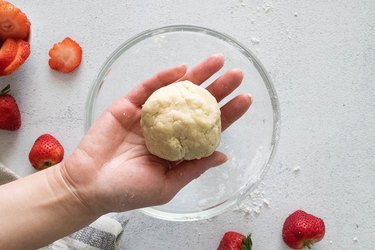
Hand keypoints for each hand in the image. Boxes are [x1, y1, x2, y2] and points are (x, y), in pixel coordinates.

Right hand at [61, 54, 252, 214]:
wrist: (88, 186)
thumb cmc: (127, 191)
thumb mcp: (167, 185)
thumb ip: (193, 169)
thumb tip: (222, 156)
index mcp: (177, 149)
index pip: (207, 128)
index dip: (227, 114)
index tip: (245, 99)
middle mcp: (166, 129)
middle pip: (196, 106)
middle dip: (217, 89)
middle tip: (236, 75)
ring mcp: (147, 116)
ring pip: (175, 92)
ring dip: (197, 76)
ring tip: (217, 62)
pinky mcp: (128, 106)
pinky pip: (148, 88)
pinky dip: (164, 78)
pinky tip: (182, 69)